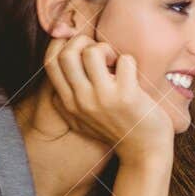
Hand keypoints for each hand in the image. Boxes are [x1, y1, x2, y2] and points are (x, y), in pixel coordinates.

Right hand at [43, 35, 173, 164]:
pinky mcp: (127, 96)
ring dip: (106, 49)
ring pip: (92, 53)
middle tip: (102, 53)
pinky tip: (133, 74)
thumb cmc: (117, 130)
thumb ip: (67, 102)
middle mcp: (82, 100)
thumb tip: (56, 78)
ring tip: (116, 62)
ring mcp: (103, 98)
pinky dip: (129, 61)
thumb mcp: (82, 121)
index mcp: (69, 103)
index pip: (50, 63)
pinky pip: (125, 61)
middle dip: (84, 42)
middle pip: (67, 54)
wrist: (144, 153)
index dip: (62, 44)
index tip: (80, 46)